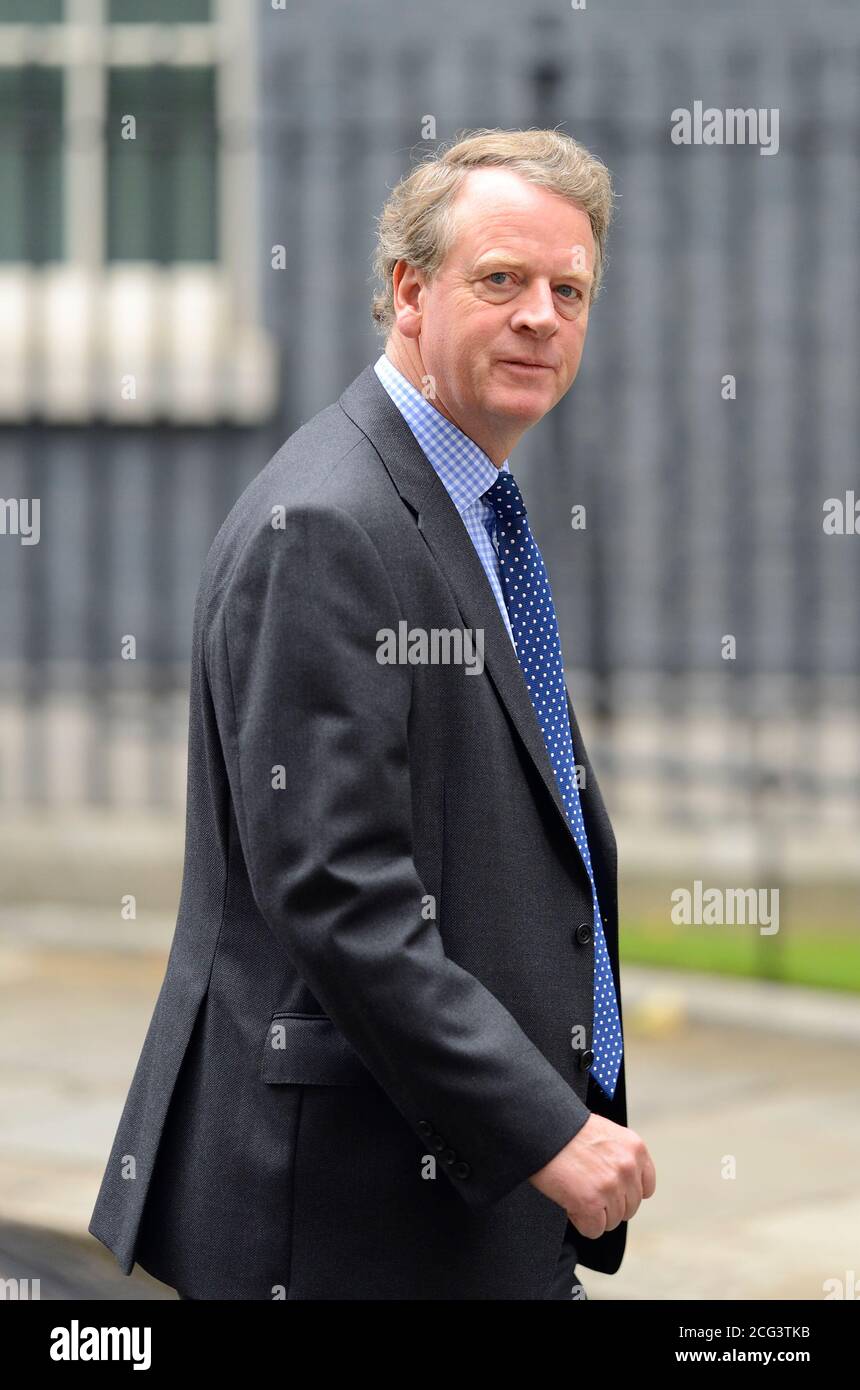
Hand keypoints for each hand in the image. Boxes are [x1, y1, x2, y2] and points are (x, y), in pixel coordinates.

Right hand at [528, 1114, 655, 1238]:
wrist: (542, 1127)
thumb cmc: (566, 1129)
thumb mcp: (605, 1134)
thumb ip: (619, 1158)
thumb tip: (622, 1185)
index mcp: (635, 1149)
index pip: (646, 1188)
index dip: (626, 1193)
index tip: (609, 1190)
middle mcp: (628, 1168)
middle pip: (629, 1208)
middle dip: (607, 1204)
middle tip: (584, 1188)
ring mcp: (611, 1186)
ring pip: (612, 1221)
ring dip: (593, 1213)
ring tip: (574, 1191)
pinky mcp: (591, 1202)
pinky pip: (594, 1229)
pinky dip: (581, 1222)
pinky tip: (569, 1203)